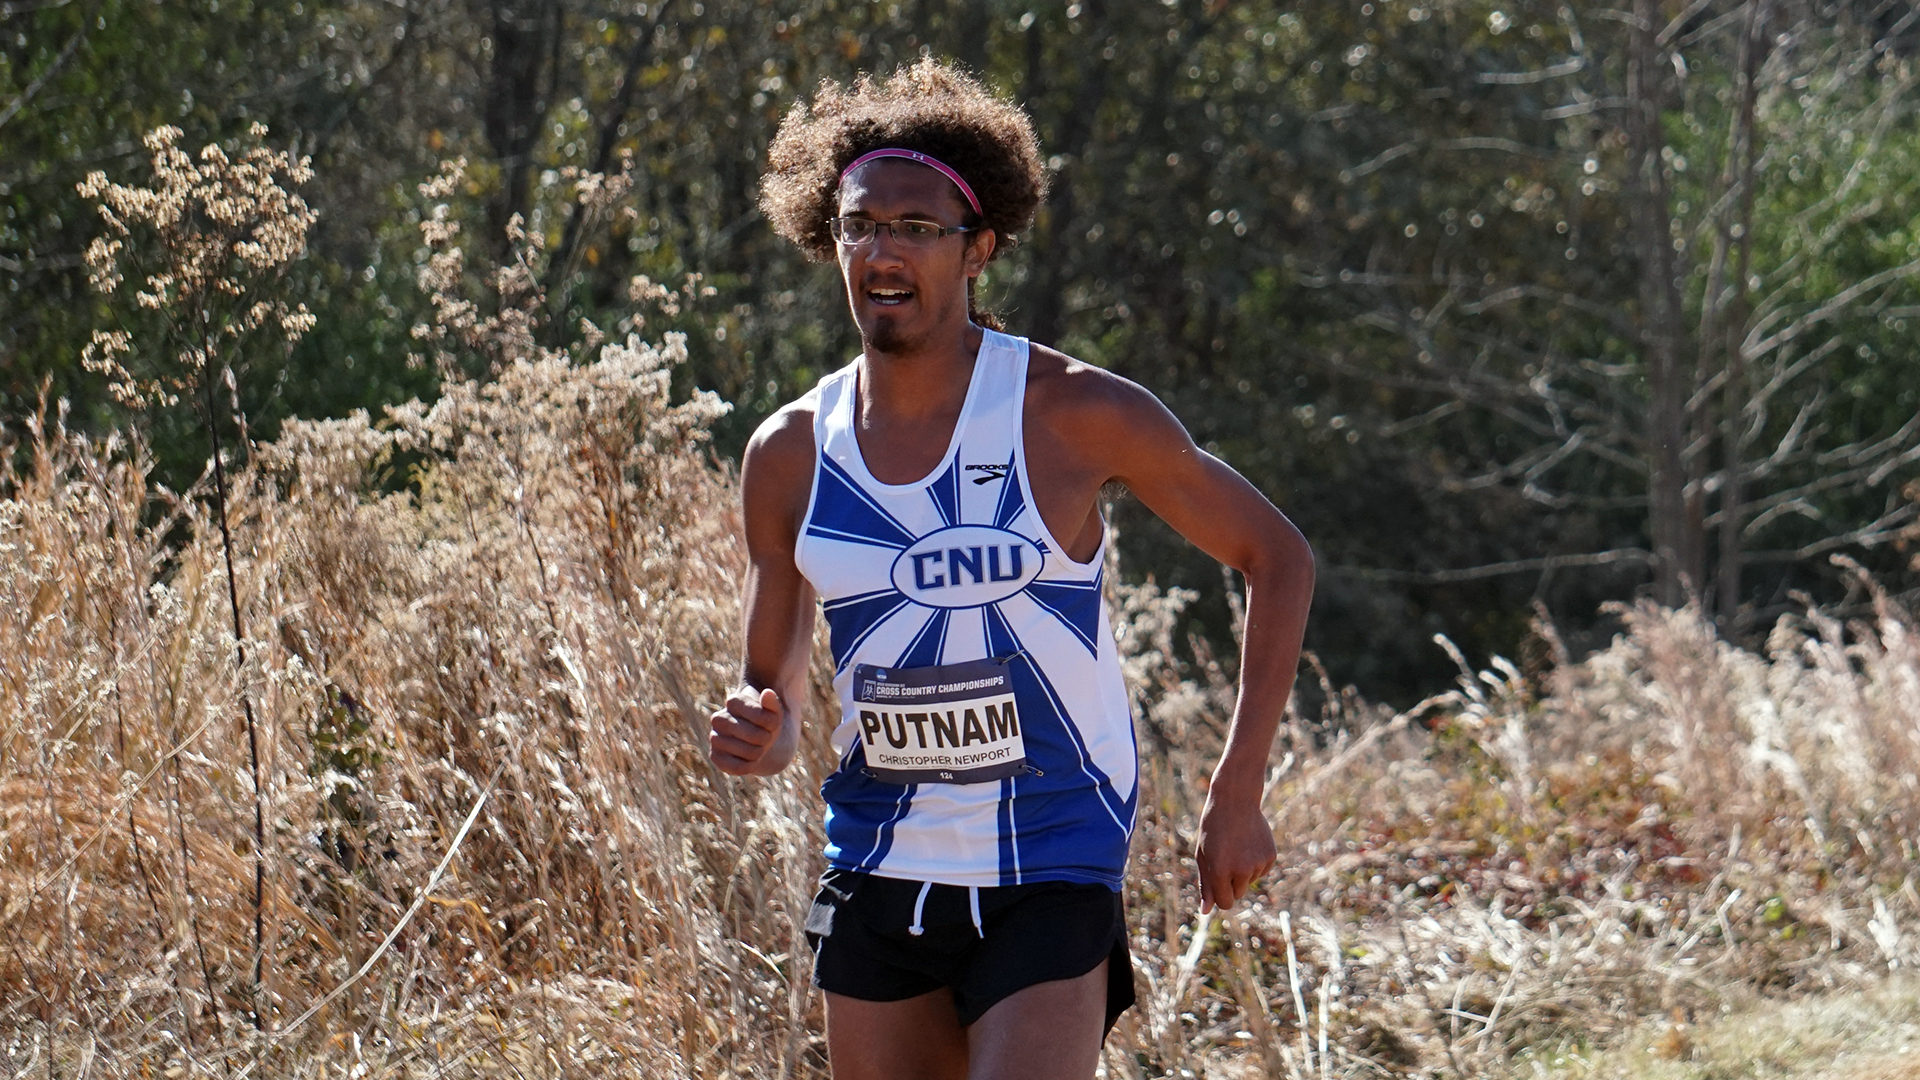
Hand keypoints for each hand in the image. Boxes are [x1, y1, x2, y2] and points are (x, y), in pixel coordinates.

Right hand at [709, 685, 795, 775]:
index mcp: (734, 701)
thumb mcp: (774, 712)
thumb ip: (773, 702)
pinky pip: (738, 767)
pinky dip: (750, 765)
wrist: (758, 740)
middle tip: (763, 736)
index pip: (762, 716)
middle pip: (756, 736)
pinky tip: (748, 758)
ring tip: (755, 745)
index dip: (773, 723)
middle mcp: (719, 718)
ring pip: (750, 753)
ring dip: (759, 752)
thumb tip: (767, 693)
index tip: (771, 722)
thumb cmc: (766, 723)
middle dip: (766, 739)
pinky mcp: (715, 756)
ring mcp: (715, 737)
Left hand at [1194, 781, 1276, 912]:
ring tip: (1236, 846)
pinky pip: (1261, 871)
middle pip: (1238, 894)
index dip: (1221, 897)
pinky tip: (1248, 844)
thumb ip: (1206, 885)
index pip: (1225, 903)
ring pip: (1250, 882)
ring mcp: (1258, 863)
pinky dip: (1255, 862)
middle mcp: (1242, 870)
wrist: (1235, 800)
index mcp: (1221, 871)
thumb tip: (1205, 911)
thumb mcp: (1203, 856)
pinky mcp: (1271, 857)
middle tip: (1225, 858)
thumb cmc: (1213, 829)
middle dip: (1231, 883)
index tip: (1218, 886)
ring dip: (1243, 871)